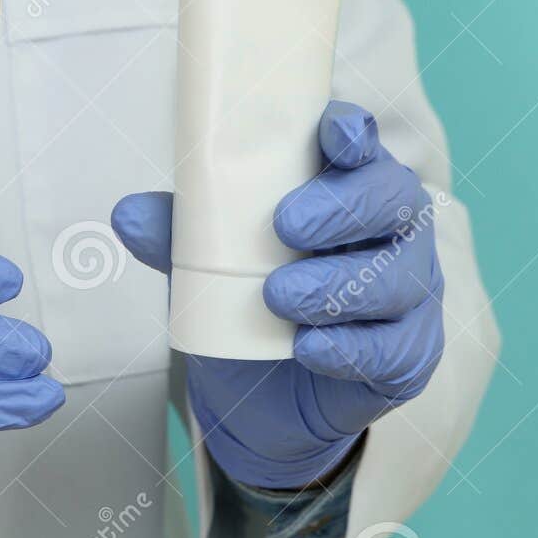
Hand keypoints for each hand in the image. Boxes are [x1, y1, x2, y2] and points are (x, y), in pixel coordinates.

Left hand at [112, 101, 443, 489]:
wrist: (265, 403)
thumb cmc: (249, 306)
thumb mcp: (207, 266)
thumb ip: (179, 236)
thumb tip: (126, 213)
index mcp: (349, 187)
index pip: (364, 146)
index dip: (356, 134)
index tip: (335, 135)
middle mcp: (393, 231)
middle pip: (394, 200)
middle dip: (343, 208)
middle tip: (286, 226)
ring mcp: (410, 291)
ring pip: (397, 276)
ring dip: (335, 284)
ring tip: (278, 297)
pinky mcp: (410, 353)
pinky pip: (394, 346)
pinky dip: (349, 346)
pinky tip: (311, 347)